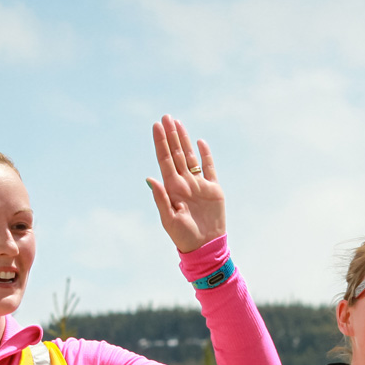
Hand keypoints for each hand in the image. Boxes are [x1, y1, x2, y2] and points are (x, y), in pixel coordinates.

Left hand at [146, 115, 223, 253]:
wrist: (205, 247)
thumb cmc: (184, 237)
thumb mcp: (169, 219)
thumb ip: (161, 199)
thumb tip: (150, 179)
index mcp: (172, 188)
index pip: (164, 160)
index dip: (160, 142)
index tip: (156, 126)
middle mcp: (184, 183)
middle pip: (176, 154)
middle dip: (171, 135)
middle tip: (166, 117)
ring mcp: (199, 185)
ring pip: (190, 157)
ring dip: (184, 140)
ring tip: (178, 123)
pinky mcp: (213, 190)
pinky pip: (209, 168)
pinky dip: (205, 155)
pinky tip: (200, 143)